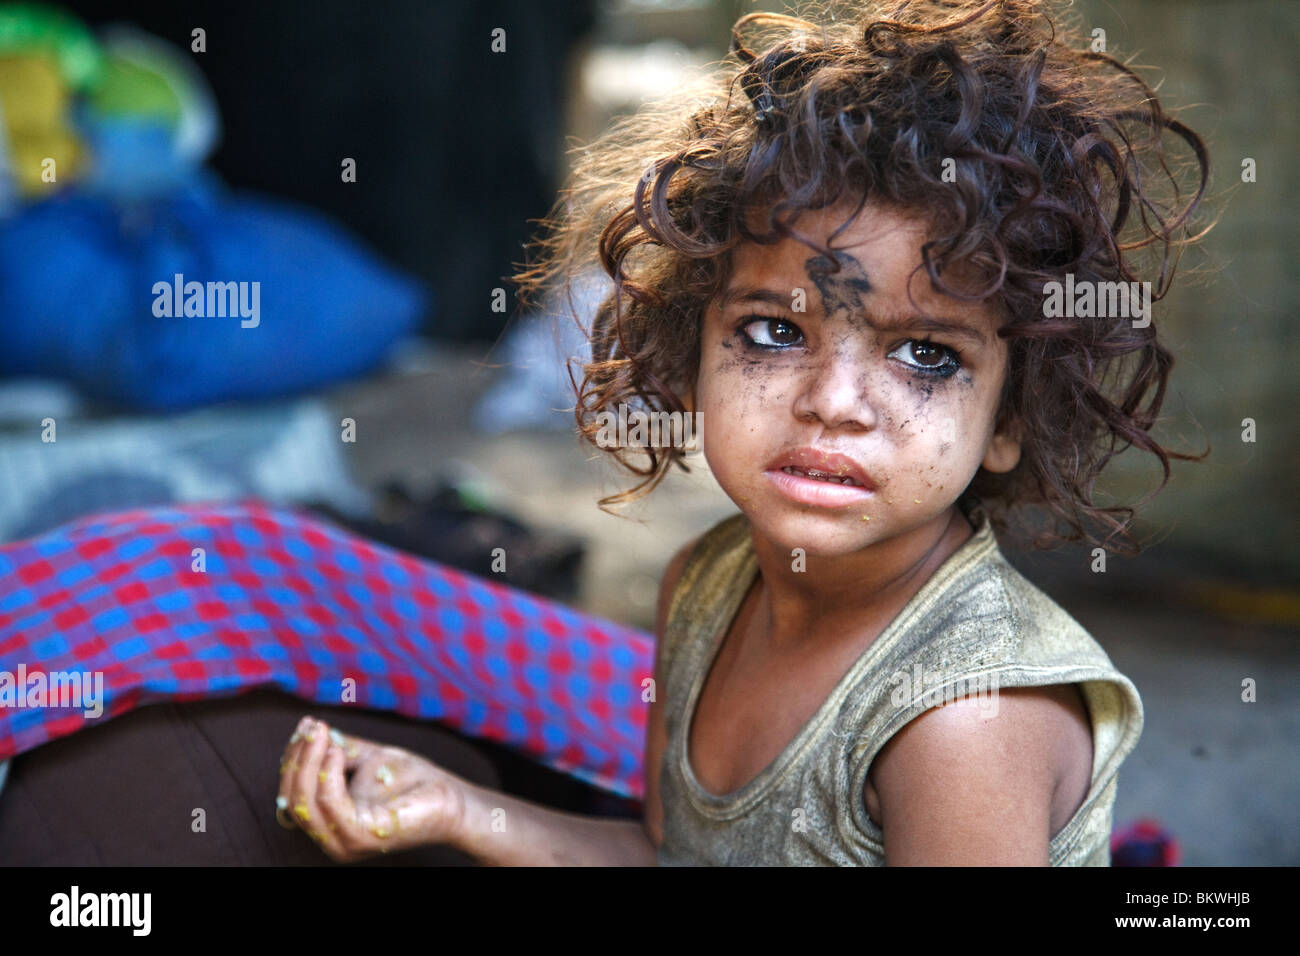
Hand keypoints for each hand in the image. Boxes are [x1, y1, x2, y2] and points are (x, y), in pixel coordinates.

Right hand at [277, 715, 468, 861]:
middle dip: (298, 758)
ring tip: (322, 734)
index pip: (292, 794)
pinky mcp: (363, 837)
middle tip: (311, 727)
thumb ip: (337, 748)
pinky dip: (327, 776)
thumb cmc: (413, 779)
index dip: (293, 759)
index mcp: (329, 821)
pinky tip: (336, 751)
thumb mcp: (367, 758)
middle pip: (292, 800)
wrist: (452, 797)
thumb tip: (306, 728)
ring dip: (308, 762)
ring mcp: (345, 842)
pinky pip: (331, 806)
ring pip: (305, 803)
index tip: (305, 725)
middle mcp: (331, 837)